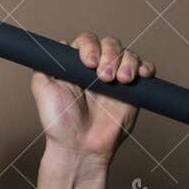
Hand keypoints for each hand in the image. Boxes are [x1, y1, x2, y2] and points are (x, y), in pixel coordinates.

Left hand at [31, 32, 154, 162]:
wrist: (80, 147)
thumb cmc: (59, 123)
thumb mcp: (43, 90)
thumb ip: (44, 65)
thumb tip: (55, 45)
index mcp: (76, 65)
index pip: (87, 41)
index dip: (90, 47)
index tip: (88, 63)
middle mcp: (97, 69)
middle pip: (110, 43)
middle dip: (110, 55)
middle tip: (104, 78)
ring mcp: (116, 78)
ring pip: (128, 54)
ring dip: (127, 62)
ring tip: (120, 82)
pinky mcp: (133, 90)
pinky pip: (145, 69)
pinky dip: (145, 67)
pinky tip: (138, 76)